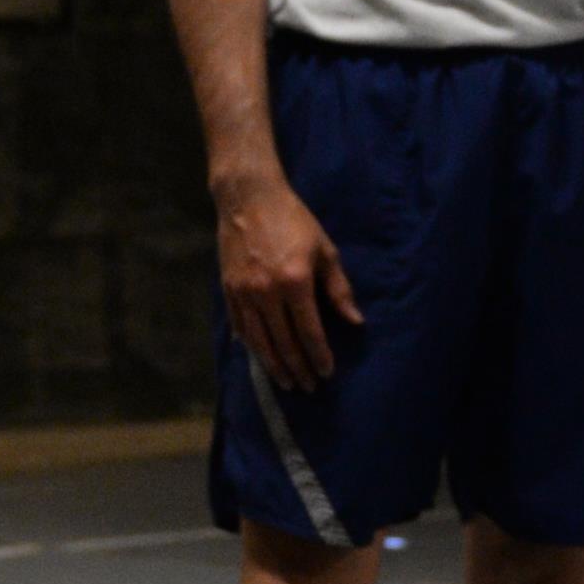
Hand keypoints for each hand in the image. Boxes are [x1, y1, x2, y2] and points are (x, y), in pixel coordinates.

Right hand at [216, 168, 359, 392]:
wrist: (248, 197)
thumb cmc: (294, 220)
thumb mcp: (325, 250)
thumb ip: (339, 289)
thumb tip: (355, 322)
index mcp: (295, 282)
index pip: (309, 332)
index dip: (319, 356)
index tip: (327, 373)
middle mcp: (267, 293)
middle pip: (283, 343)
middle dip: (298, 369)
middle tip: (308, 386)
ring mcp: (244, 293)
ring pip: (259, 342)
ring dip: (274, 366)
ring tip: (286, 382)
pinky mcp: (228, 290)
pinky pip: (240, 327)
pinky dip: (251, 346)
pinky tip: (260, 358)